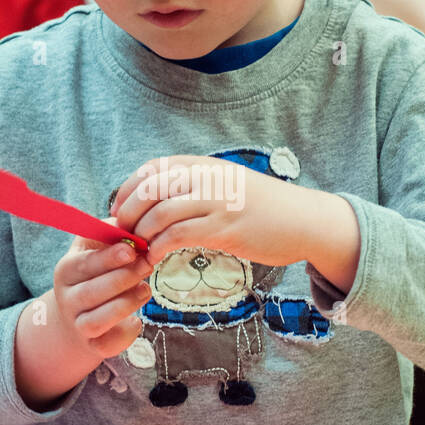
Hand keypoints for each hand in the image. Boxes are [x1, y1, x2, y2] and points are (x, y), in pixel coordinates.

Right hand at [51, 220, 151, 361]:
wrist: (77, 312)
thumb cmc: (95, 271)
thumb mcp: (95, 246)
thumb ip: (112, 232)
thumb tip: (133, 224)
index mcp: (67, 270)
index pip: (85, 264)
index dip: (109, 257)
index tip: (132, 250)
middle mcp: (67, 299)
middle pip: (92, 292)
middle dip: (124, 278)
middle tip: (147, 265)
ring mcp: (78, 324)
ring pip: (98, 320)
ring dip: (126, 304)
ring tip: (145, 290)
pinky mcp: (92, 344)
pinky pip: (107, 345)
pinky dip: (125, 334)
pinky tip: (136, 320)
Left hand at [109, 155, 318, 267]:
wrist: (305, 220)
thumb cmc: (265, 208)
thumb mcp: (226, 185)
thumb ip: (196, 187)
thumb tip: (159, 202)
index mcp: (203, 164)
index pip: (152, 169)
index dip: (128, 190)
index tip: (119, 211)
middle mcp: (206, 177)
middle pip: (149, 189)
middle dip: (128, 214)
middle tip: (123, 236)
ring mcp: (215, 201)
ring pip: (160, 213)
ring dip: (141, 235)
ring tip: (137, 251)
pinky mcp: (223, 227)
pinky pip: (177, 235)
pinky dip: (158, 249)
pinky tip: (155, 260)